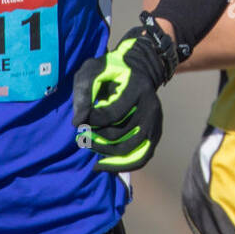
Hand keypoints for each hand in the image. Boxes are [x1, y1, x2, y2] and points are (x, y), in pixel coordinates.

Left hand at [72, 19, 174, 171]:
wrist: (139, 68)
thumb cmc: (111, 69)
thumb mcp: (93, 71)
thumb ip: (84, 93)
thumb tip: (78, 123)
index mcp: (137, 88)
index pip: (112, 114)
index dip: (91, 122)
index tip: (78, 122)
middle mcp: (150, 106)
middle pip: (120, 134)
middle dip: (96, 138)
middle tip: (82, 136)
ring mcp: (156, 121)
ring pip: (130, 150)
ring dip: (106, 152)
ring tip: (91, 147)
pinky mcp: (156, 132)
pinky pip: (141, 157)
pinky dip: (123, 165)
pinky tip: (104, 165)